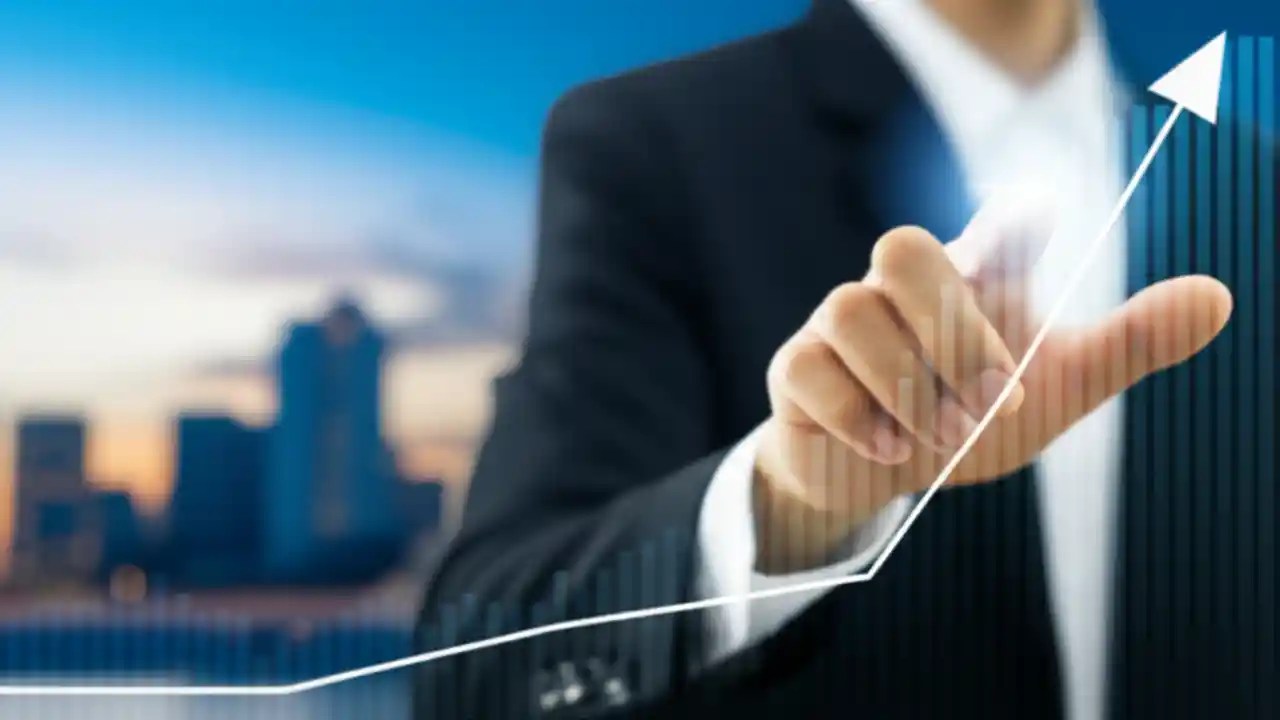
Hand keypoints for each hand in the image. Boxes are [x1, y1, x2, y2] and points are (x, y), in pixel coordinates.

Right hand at [753, 206, 1231, 573]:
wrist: (880, 474)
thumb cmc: (965, 415)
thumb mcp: (1054, 387)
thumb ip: (1127, 344)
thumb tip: (1220, 295)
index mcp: (971, 281)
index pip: (992, 228)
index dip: (1013, 218)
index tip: (1041, 216)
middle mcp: (899, 291)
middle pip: (902, 249)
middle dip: (952, 328)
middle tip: (995, 397)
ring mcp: (838, 326)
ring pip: (850, 309)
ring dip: (906, 380)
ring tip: (944, 435)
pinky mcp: (796, 371)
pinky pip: (809, 370)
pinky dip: (856, 413)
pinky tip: (890, 449)